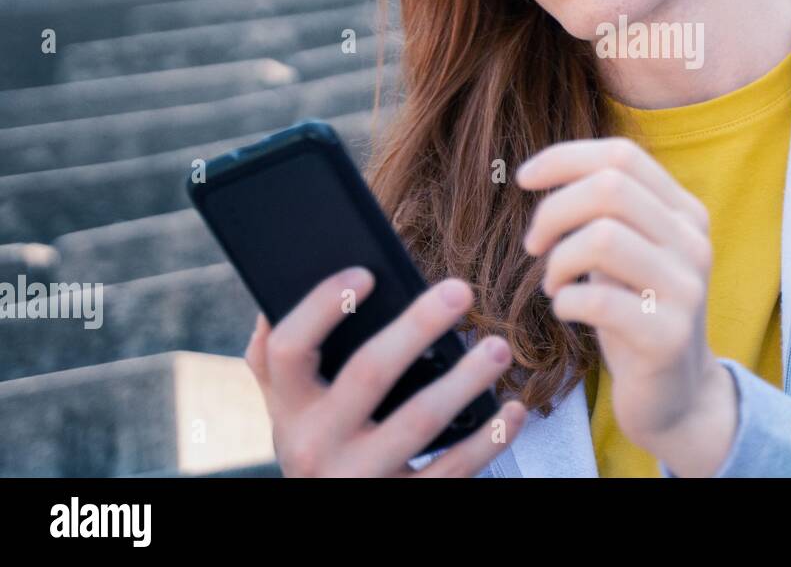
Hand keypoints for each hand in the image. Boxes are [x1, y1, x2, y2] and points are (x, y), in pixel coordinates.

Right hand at [244, 266, 527, 476]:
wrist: (330, 520)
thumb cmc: (319, 444)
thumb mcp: (288, 408)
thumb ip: (276, 358)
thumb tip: (277, 293)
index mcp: (290, 408)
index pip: (288, 348)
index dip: (323, 306)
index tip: (366, 274)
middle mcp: (317, 443)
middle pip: (368, 371)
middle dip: (417, 326)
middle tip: (459, 291)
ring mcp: (360, 476)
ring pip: (420, 420)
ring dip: (465, 379)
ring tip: (497, 348)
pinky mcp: (401, 501)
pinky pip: (452, 470)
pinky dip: (488, 438)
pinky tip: (512, 410)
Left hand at [516, 137, 734, 467]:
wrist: (677, 396)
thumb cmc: (636, 313)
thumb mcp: (628, 252)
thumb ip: (606, 211)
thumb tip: (547, 171)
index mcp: (685, 213)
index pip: (623, 155)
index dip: (565, 158)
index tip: (524, 178)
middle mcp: (693, 243)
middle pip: (610, 188)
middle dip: (554, 210)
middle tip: (534, 243)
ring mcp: (686, 290)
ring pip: (602, 238)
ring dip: (558, 260)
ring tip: (553, 284)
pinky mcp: (668, 337)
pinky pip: (597, 300)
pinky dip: (565, 301)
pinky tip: (566, 311)